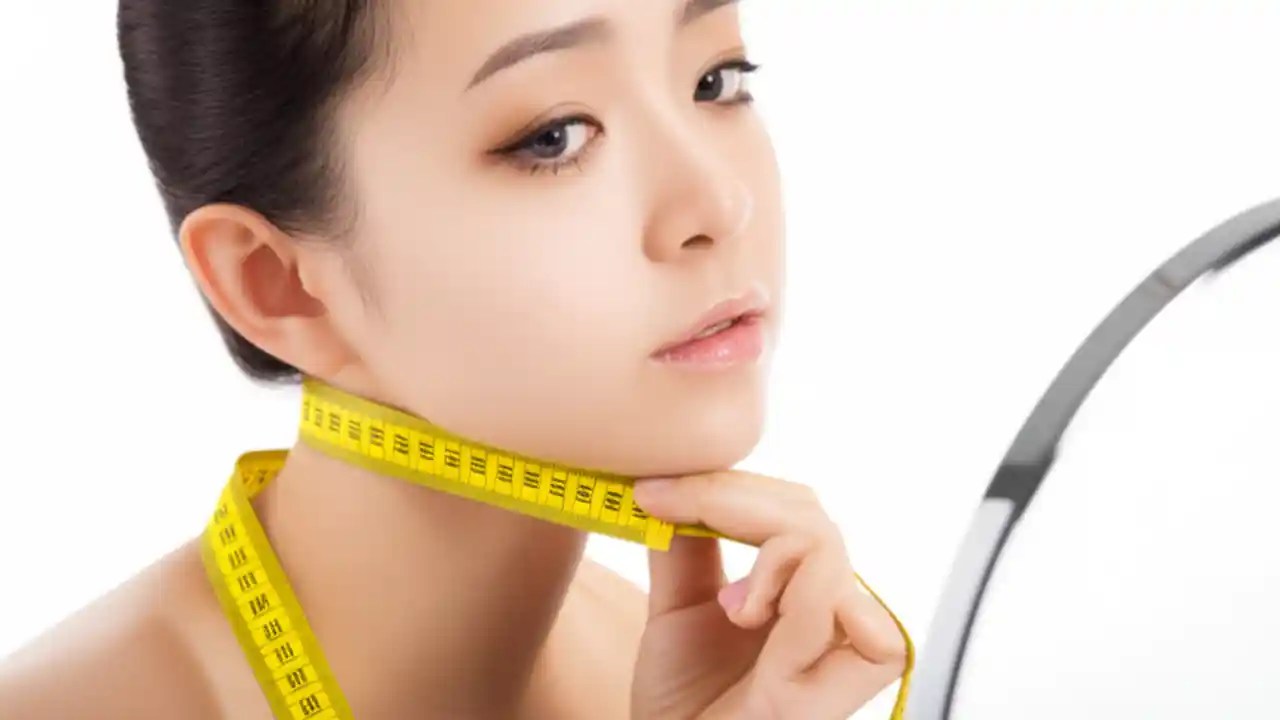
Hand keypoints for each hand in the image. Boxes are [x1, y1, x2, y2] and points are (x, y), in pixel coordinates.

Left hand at [629, 472, 907, 719]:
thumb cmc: (684, 700)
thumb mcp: (676, 604)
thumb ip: (686, 541)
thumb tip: (672, 469)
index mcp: (800, 586)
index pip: (789, 505)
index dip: (725, 485)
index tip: (651, 489)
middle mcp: (834, 607)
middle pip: (808, 513)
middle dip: (730, 498)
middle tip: (664, 506)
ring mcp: (850, 639)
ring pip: (821, 544)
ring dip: (757, 551)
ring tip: (725, 601)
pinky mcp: (856, 675)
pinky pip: (834, 600)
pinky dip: (783, 592)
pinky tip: (744, 618)